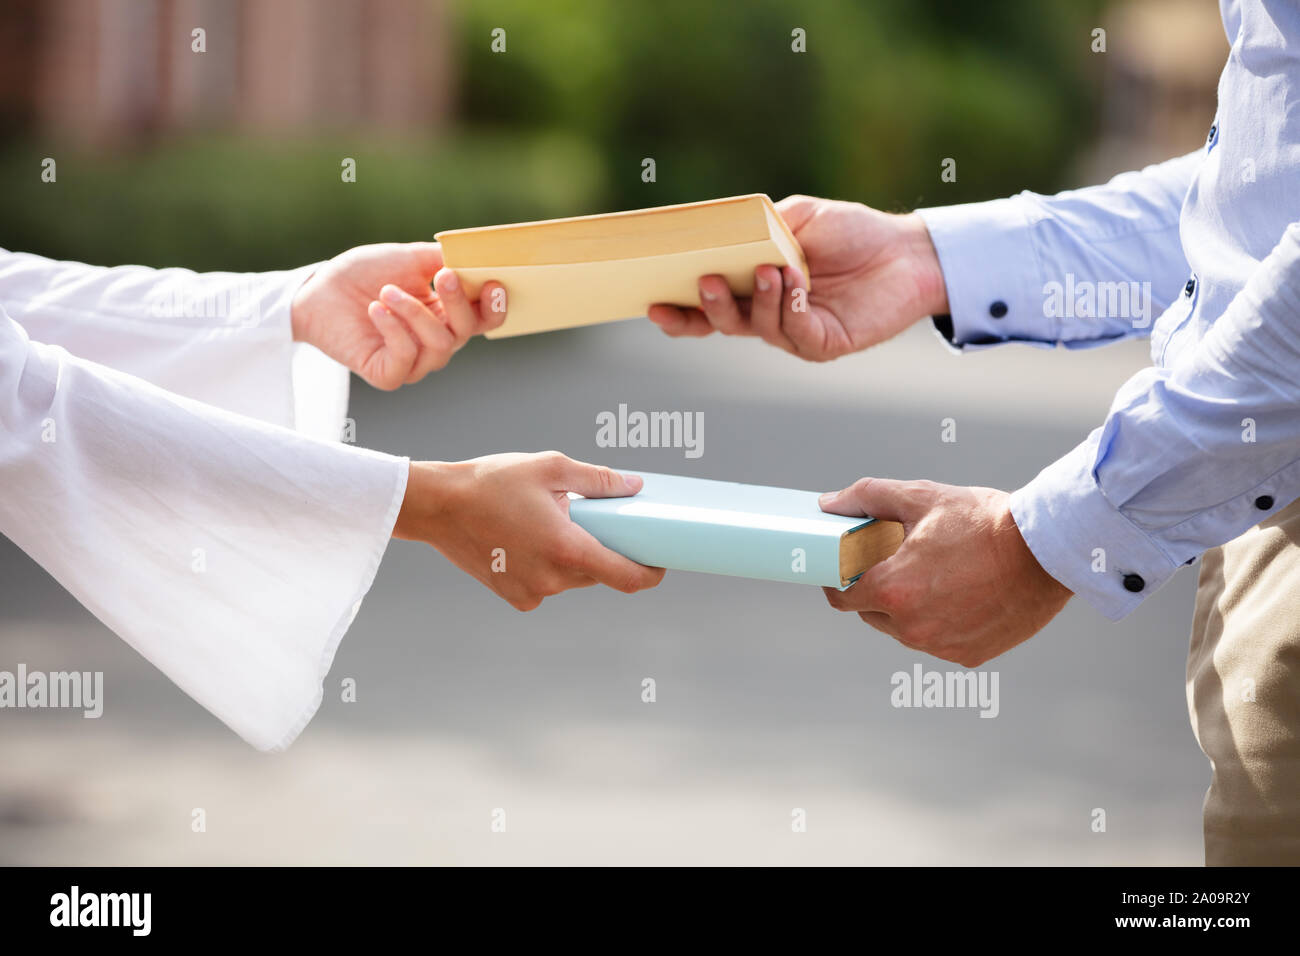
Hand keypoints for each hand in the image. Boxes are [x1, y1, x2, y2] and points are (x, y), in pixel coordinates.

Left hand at [290, 242, 505, 389]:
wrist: (318, 290)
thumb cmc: (363, 273)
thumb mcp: (408, 258)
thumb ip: (444, 258)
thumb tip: (475, 255)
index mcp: (447, 315)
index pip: (485, 319)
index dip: (495, 306)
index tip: (492, 283)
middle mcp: (436, 342)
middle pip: (467, 332)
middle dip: (458, 302)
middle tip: (443, 274)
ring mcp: (414, 362)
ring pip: (440, 346)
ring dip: (415, 313)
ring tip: (387, 291)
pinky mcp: (388, 375)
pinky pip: (406, 358)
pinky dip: (394, 329)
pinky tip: (375, 309)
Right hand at [393, 451, 665, 609]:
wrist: (436, 506)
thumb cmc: (492, 481)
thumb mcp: (551, 469)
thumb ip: (599, 481)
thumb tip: (634, 486)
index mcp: (567, 549)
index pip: (627, 578)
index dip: (651, 573)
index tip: (659, 562)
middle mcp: (552, 579)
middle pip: (599, 574)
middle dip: (601, 549)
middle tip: (588, 519)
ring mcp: (532, 592)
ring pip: (572, 579)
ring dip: (571, 556)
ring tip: (546, 523)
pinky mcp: (514, 597)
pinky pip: (547, 585)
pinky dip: (546, 566)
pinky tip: (525, 540)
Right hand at [648, 196, 948, 361]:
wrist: (906, 250)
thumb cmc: (852, 231)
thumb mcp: (798, 217)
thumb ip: (760, 227)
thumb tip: (724, 231)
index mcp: (753, 287)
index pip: (708, 307)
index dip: (679, 311)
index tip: (652, 305)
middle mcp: (769, 315)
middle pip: (723, 324)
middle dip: (707, 309)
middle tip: (704, 283)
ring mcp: (795, 332)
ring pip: (758, 327)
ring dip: (758, 299)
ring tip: (769, 270)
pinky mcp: (824, 343)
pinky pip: (796, 332)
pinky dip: (791, 306)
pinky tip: (796, 282)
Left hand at [818, 478, 1071, 665]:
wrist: (1046, 550)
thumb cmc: (983, 521)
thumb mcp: (920, 497)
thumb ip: (867, 498)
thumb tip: (830, 504)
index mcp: (893, 588)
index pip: (841, 595)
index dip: (839, 580)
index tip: (847, 567)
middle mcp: (912, 626)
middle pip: (871, 613)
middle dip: (877, 588)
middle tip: (900, 560)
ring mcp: (940, 644)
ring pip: (903, 629)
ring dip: (908, 606)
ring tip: (938, 573)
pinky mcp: (967, 655)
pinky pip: (937, 640)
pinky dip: (940, 620)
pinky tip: (962, 593)